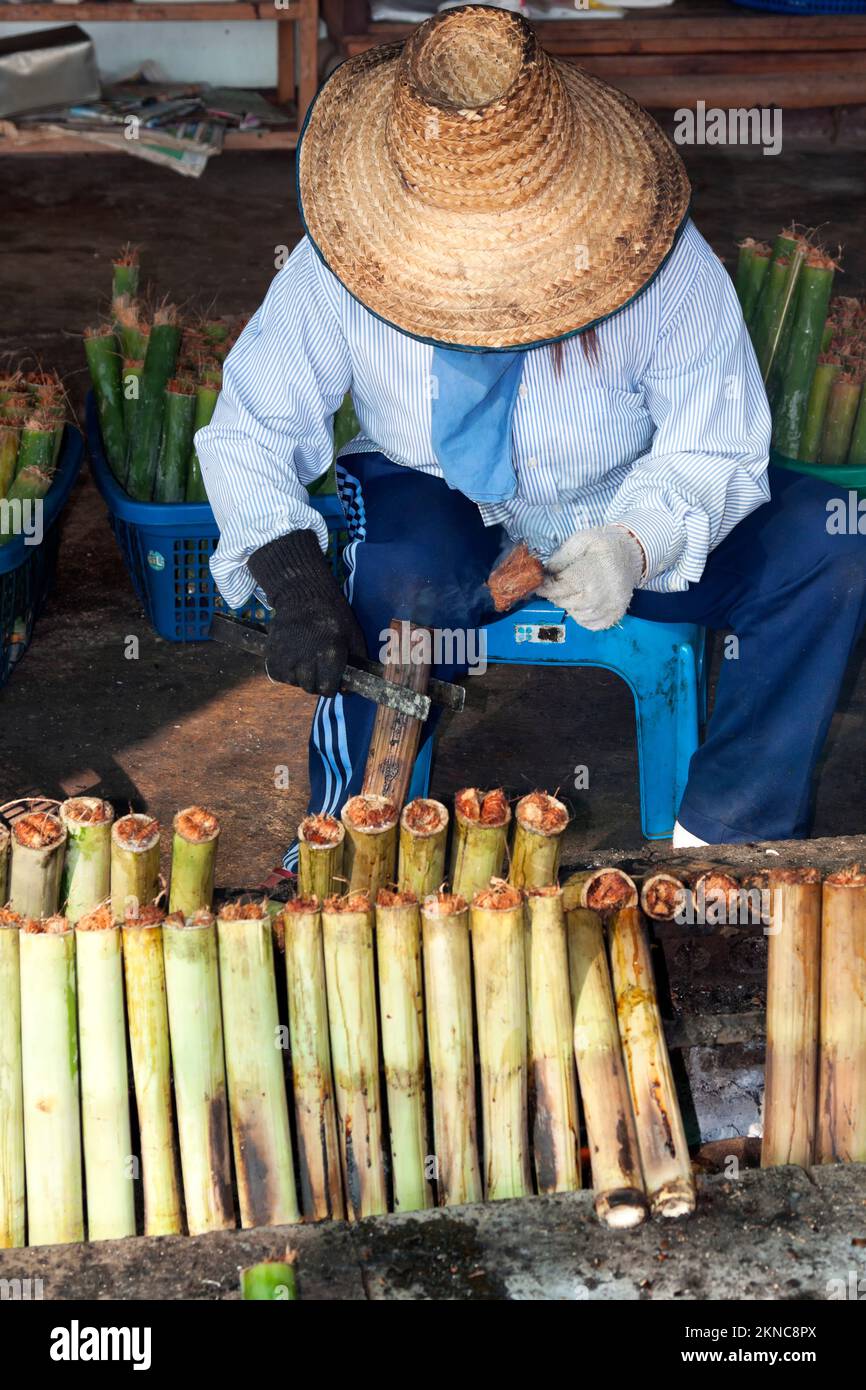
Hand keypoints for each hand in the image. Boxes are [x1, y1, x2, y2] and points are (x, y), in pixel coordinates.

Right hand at [247, 529, 366, 694]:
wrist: (304, 595)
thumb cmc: (333, 615)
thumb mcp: (353, 635)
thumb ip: (356, 662)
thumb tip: (349, 688)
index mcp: (329, 655)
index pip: (327, 689)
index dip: (331, 687)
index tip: (332, 680)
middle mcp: (306, 659)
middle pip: (310, 687)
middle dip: (316, 682)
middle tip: (319, 669)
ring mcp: (286, 656)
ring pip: (293, 682)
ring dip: (300, 677)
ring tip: (305, 662)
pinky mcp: (272, 652)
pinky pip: (278, 674)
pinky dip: (284, 672)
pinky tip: (292, 660)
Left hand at [538, 525, 644, 631]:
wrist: (632, 554)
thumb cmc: (603, 546)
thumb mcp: (581, 540)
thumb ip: (561, 557)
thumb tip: (545, 573)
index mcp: (591, 573)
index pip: (560, 587)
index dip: (546, 587)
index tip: (539, 585)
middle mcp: (601, 594)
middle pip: (566, 602)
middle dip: (556, 595)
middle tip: (555, 586)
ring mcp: (609, 607)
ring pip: (576, 615)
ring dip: (568, 606)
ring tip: (572, 592)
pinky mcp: (615, 615)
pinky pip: (590, 624)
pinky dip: (582, 617)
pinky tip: (582, 604)